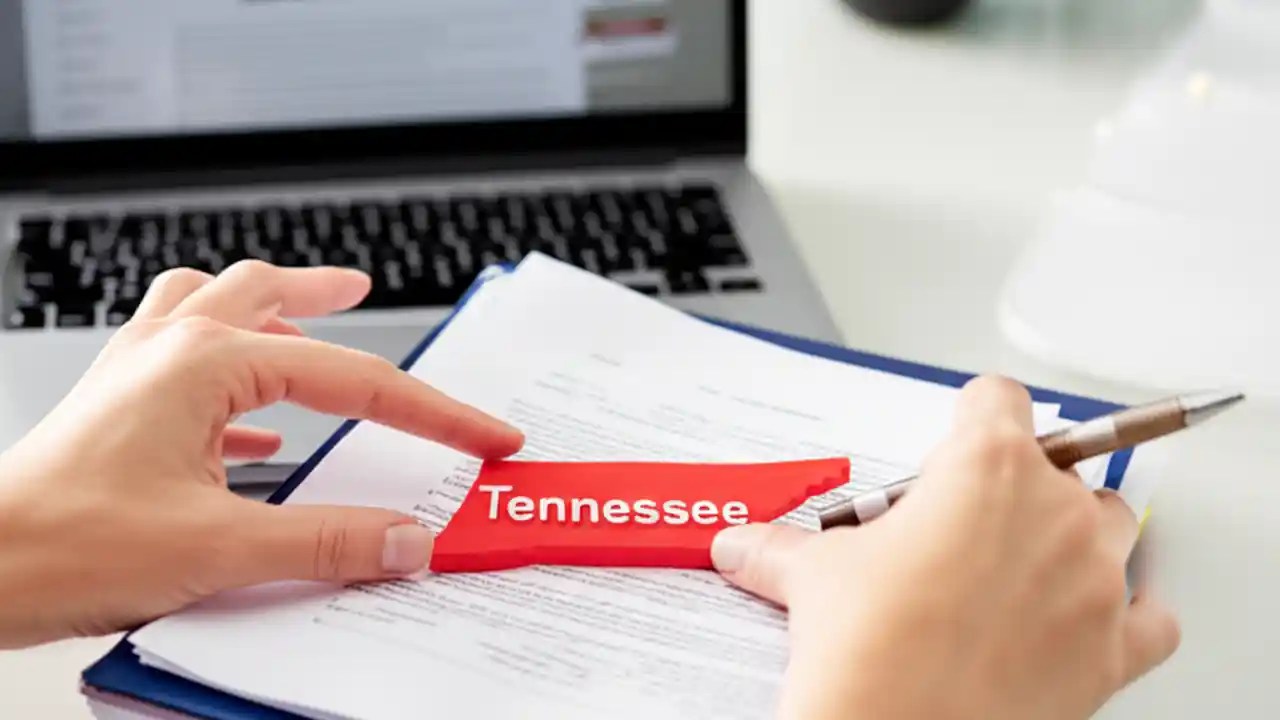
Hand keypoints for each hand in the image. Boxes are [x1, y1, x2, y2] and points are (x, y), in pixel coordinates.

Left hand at [0, 262, 522, 648]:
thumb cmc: (64, 542)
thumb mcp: (219, 546)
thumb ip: (326, 541)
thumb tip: (404, 539)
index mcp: (205, 364)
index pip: (352, 379)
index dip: (432, 412)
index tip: (481, 435)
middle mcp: (168, 352)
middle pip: (262, 292)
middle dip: (321, 292)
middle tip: (361, 288)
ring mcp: (135, 375)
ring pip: (209, 308)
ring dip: (263, 311)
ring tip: (302, 321)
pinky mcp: (116, 409)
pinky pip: (181, 369)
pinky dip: (228, 384)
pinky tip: (252, 431)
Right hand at [710, 376, 1178, 719]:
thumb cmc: (866, 648)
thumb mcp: (814, 576)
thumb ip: (781, 548)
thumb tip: (742, 548)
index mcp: (985, 467)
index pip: (998, 400)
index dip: (971, 417)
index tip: (958, 443)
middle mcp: (1053, 512)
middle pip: (1055, 468)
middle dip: (1011, 492)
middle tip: (959, 534)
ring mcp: (1094, 581)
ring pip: (1113, 527)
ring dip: (1075, 539)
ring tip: (1021, 568)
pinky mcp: (1112, 650)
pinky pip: (1151, 616)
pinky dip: (1129, 614)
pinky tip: (1092, 617)